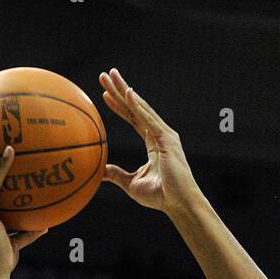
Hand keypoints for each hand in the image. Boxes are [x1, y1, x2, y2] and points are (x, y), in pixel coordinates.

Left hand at [99, 67, 198, 213]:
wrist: (179, 204)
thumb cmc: (160, 196)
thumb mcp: (132, 184)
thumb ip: (117, 175)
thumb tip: (99, 171)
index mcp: (154, 142)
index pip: (134, 118)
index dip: (119, 106)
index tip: (105, 94)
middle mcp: (160, 134)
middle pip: (136, 107)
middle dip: (120, 89)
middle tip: (106, 74)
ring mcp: (165, 135)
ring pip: (141, 108)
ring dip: (125, 91)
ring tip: (112, 76)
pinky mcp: (167, 139)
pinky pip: (148, 119)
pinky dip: (137, 106)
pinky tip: (127, 93)